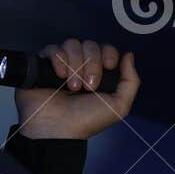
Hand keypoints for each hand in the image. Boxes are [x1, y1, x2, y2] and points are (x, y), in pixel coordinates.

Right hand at [15, 38, 140, 140]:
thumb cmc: (87, 120)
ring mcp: (62, 64)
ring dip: (75, 64)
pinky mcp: (43, 65)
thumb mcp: (119, 106)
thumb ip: (131, 81)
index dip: (108, 53)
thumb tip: (128, 55)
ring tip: (72, 87)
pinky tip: (59, 76)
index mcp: (99, 72)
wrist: (59, 129)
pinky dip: (58, 60)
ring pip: (72, 44)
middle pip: (90, 45)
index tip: (108, 66)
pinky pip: (52, 49)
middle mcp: (80, 65)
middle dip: (92, 64)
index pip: (106, 48)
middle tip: (88, 86)